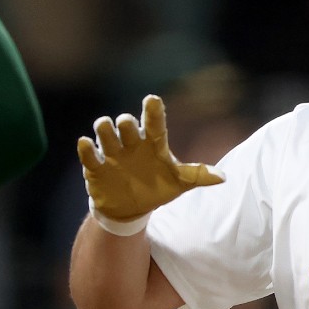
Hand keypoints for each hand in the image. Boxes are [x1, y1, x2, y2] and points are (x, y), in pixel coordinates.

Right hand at [77, 95, 223, 232]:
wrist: (131, 208)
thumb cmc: (156, 188)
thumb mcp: (179, 183)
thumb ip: (197, 176)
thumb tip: (223, 177)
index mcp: (152, 144)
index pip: (154, 123)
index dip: (153, 111)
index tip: (152, 100)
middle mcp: (131, 143)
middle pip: (127, 123)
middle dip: (127, 123)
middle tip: (129, 126)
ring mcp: (112, 153)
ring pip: (105, 131)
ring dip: (105, 129)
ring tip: (107, 130)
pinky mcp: (96, 167)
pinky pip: (88, 153)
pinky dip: (86, 148)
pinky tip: (86, 144)